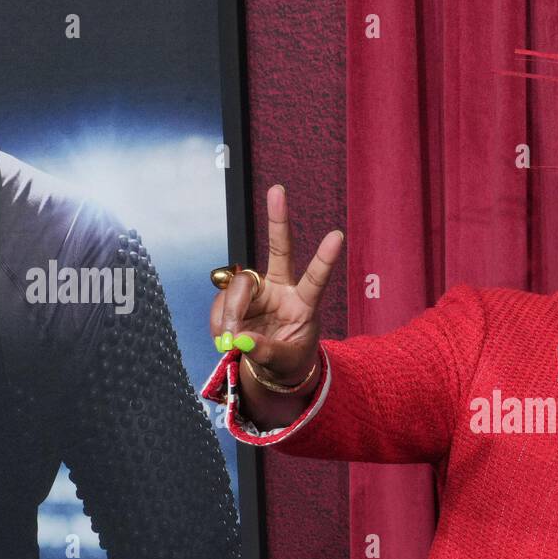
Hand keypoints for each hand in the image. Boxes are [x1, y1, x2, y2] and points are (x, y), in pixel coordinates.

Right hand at [211, 184, 342, 386]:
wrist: (271, 368)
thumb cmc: (289, 360)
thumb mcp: (285, 362)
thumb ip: (267, 352)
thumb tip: (243, 340)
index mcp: (303, 304)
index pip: (316, 279)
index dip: (324, 259)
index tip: (337, 236)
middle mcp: (281, 289)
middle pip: (279, 250)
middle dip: (278, 220)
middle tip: (278, 190)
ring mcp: (257, 291)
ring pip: (239, 286)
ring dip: (231, 314)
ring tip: (232, 341)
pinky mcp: (235, 299)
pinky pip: (221, 304)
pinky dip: (220, 324)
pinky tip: (225, 339)